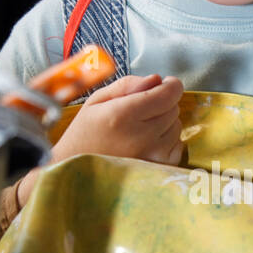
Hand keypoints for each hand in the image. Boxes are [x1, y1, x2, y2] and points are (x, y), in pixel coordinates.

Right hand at [15, 73, 184, 209]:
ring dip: (164, 122)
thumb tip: (157, 79)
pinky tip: (146, 144)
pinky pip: (177, 145)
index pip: (169, 94)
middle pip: (173, 108)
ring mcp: (153, 156)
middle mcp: (142, 137)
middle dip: (162, 103)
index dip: (170, 85)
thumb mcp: (97, 101)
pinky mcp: (160, 170)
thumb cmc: (85, 134)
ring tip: (140, 129)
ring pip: (177, 126)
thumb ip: (128, 85)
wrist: (76, 172)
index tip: (163, 85)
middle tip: (140, 111)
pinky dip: (167, 141)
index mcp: (123, 115)